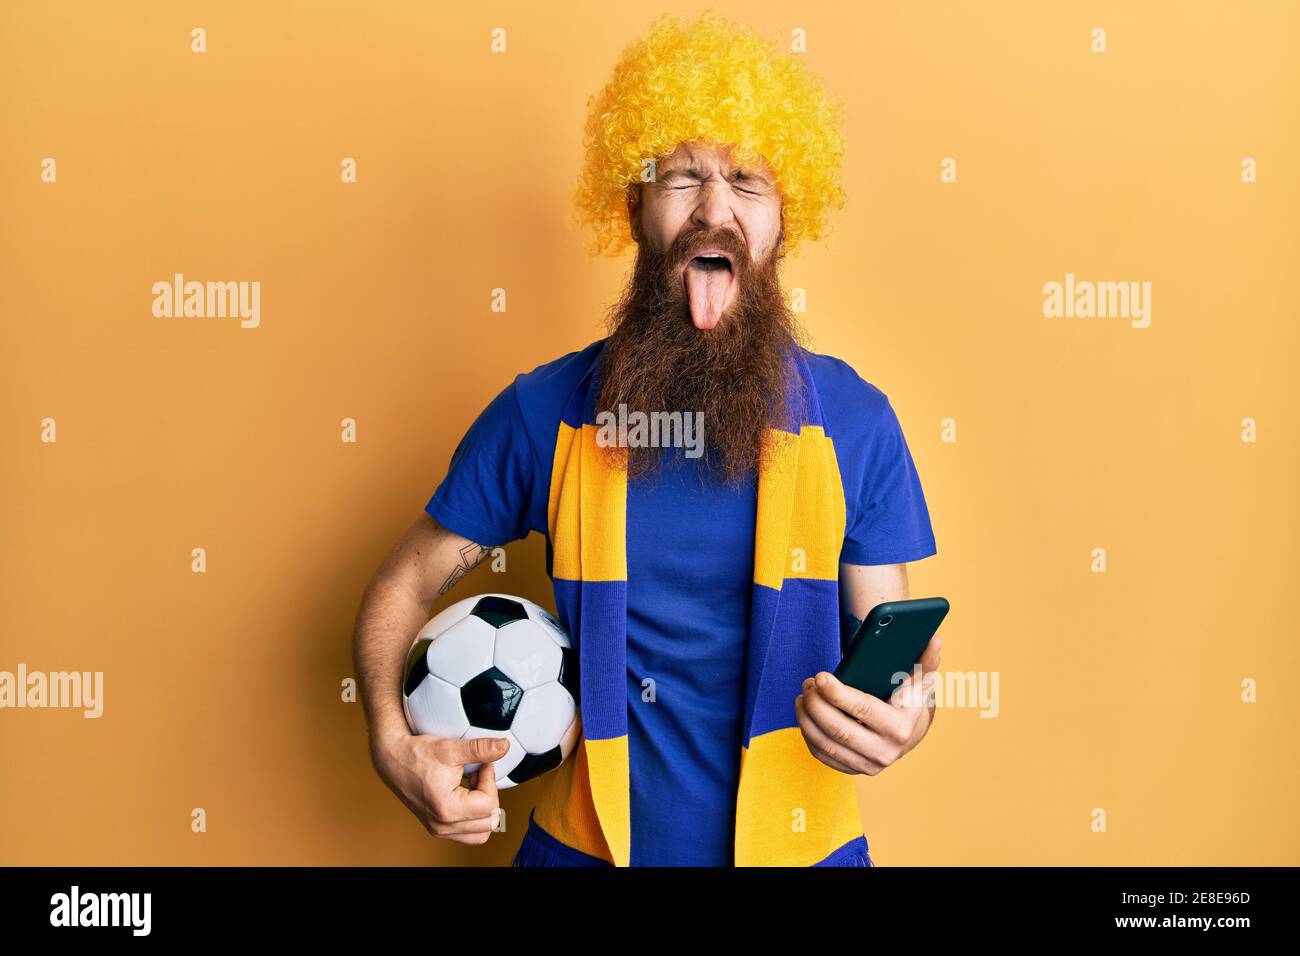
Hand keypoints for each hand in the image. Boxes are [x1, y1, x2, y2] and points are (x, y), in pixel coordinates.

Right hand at [370, 731, 509, 843]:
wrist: (392, 759)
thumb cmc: (416, 754)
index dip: (490, 780)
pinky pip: (468, 833)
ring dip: (483, 809)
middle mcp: (442, 825)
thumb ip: (481, 749)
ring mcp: (439, 829)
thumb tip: (504, 747)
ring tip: (472, 787)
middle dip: (489, 795)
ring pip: (481, 832)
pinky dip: (474, 817)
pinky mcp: (437, 828)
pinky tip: (466, 794)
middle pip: (488, 821)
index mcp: (447, 809)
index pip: (489, 804)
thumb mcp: (451, 748)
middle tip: (478, 775)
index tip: (481, 765)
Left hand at [794, 634, 941, 775]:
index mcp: (900, 728)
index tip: (820, 676)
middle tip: (808, 684)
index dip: (837, 693)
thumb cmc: (908, 701)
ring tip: (803, 696)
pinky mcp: (853, 770)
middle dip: (817, 704)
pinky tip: (805, 714)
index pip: (862, 710)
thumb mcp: (918, 682)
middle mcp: (885, 752)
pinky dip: (808, 734)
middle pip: (839, 730)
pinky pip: (822, 755)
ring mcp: (868, 765)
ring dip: (807, 718)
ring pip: (826, 744)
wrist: (908, 734)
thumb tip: (935, 640)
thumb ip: (925, 662)